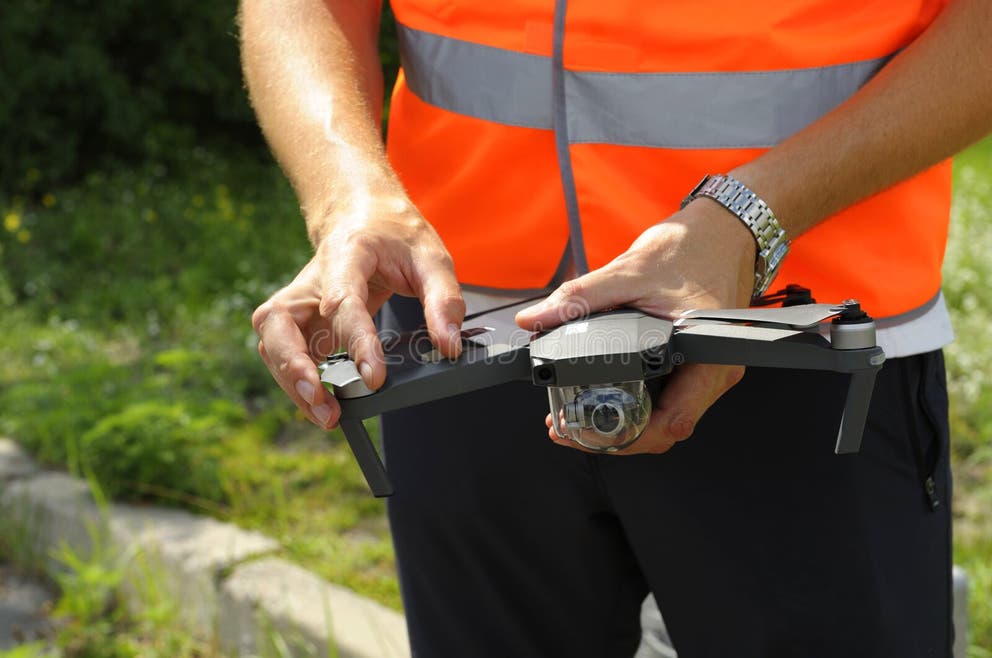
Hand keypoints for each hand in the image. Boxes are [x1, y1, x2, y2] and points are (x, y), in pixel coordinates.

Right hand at [252, 192, 464, 427]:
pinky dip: (295, 379)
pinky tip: (319, 402)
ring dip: (289, 379)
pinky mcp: (301, 320)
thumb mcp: (431, 257)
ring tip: (324, 414)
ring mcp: (301, 301)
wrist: (364, 215)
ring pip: (272, 340)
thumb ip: (443, 301)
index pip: (342, 302)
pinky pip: (284, 351)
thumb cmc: (395, 234)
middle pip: (279, 322)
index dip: (356, 341)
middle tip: (324, 402)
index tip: (373, 377)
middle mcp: (312, 279)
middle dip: (294, 367)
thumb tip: (448, 346)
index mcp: (346, 255)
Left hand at [515, 200, 756, 453]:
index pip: (672, 420)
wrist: (721, 231)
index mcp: (706, 353)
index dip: (628, 436)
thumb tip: (536, 318)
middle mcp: (714, 370)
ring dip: (626, 423)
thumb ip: (580, 297)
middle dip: (618, 436)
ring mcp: (706, 369)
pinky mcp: (696, 363)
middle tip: (571, 430)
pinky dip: (637, 402)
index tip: (586, 433)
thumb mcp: (628, 271)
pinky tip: (606, 394)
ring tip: (580, 417)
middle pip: (667, 428)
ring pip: (666, 417)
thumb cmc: (691, 249)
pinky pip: (668, 397)